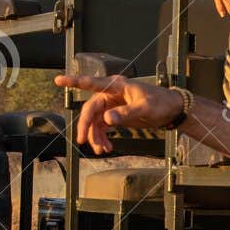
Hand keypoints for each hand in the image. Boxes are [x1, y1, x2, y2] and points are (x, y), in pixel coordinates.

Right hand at [53, 73, 183, 154]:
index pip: (92, 83)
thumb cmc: (160, 103)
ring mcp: (112, 105)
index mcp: (117, 86)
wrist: (171, 110)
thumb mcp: (145, 109)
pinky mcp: (116, 114)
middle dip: (86, 126)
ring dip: (95, 135)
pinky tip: (106, 147)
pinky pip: (102, 127)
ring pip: (95, 121)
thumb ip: (126, 114)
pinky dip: (102, 137)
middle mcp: (111, 94)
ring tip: (102, 150)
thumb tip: (107, 119)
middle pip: (90, 109)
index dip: (74, 82)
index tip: (58, 80)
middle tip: (83, 142)